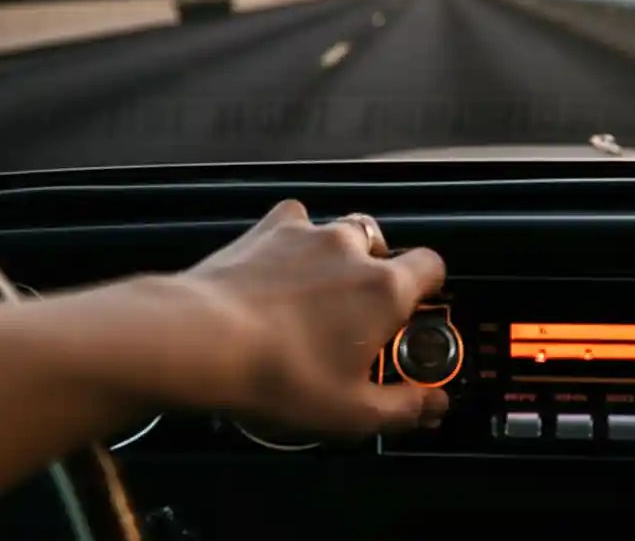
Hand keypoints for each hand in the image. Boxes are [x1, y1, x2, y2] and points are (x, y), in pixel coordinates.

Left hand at [182, 199, 448, 436]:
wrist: (202, 340)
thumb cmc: (281, 376)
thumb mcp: (352, 412)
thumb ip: (404, 407)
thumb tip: (433, 405)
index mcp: (385, 289)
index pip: (432, 265)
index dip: (428, 286)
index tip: (413, 310)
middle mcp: (351, 248)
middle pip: (384, 245)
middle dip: (378, 271)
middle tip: (358, 312)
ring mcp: (307, 233)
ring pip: (339, 230)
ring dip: (337, 254)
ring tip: (316, 291)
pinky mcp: (265, 229)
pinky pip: (293, 222)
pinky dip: (293, 240)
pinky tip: (279, 266)